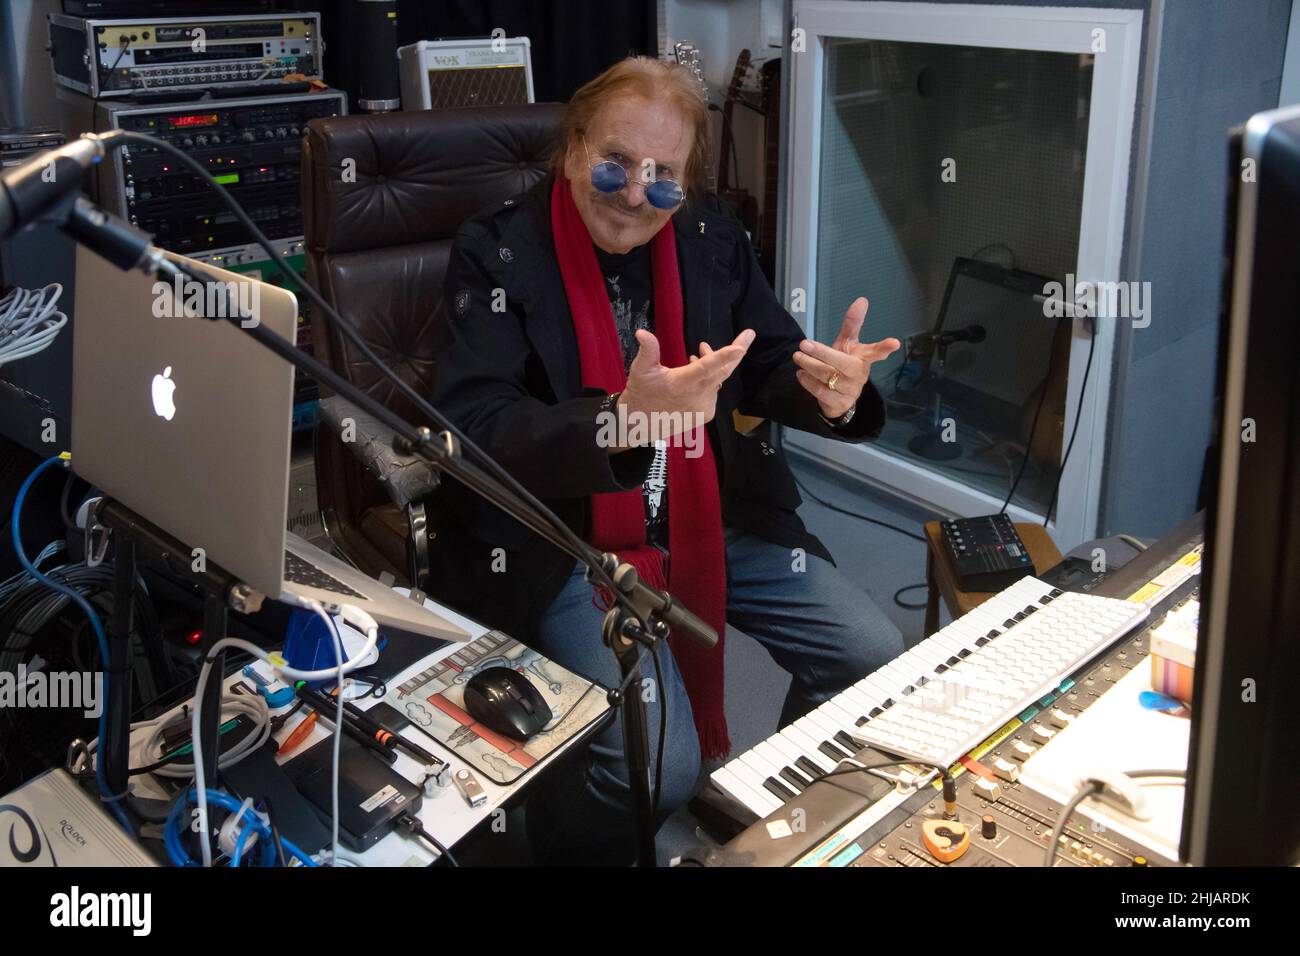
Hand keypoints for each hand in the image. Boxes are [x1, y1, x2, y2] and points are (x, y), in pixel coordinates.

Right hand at [614, 328, 754, 446]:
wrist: (640, 425)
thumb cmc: (641, 394)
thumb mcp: (641, 370)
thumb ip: (648, 350)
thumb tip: (642, 332)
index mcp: (682, 383)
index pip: (706, 367)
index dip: (724, 357)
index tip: (740, 348)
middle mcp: (697, 396)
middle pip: (724, 371)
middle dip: (736, 352)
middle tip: (748, 334)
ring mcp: (703, 407)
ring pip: (717, 380)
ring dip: (713, 365)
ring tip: (698, 352)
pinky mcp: (706, 414)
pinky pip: (714, 391)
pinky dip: (709, 380)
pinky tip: (697, 374)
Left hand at [792, 297, 899, 419]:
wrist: (839, 397)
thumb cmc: (844, 364)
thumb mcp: (847, 344)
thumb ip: (852, 324)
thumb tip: (862, 300)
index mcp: (864, 358)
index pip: (877, 352)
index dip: (885, 348)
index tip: (894, 343)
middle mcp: (859, 374)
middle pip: (842, 363)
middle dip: (822, 352)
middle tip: (804, 343)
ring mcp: (849, 390)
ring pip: (827, 376)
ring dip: (809, 365)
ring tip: (797, 356)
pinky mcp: (838, 403)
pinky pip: (821, 391)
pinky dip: (808, 381)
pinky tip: (801, 373)